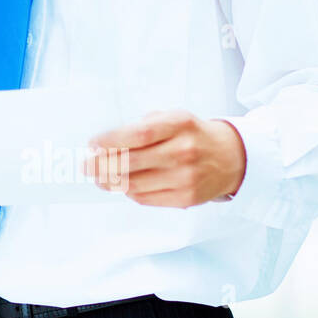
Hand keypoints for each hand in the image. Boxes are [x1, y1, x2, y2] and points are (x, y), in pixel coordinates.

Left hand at [82, 109, 246, 207]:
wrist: (232, 158)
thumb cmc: (193, 134)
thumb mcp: (173, 118)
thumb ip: (144, 126)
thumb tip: (106, 143)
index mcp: (179, 125)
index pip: (137, 134)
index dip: (110, 141)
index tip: (92, 143)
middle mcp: (184, 151)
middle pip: (132, 162)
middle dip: (102, 165)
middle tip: (86, 165)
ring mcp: (186, 178)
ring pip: (135, 185)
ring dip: (110, 182)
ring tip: (98, 177)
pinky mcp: (186, 199)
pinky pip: (146, 199)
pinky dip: (128, 192)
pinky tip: (120, 185)